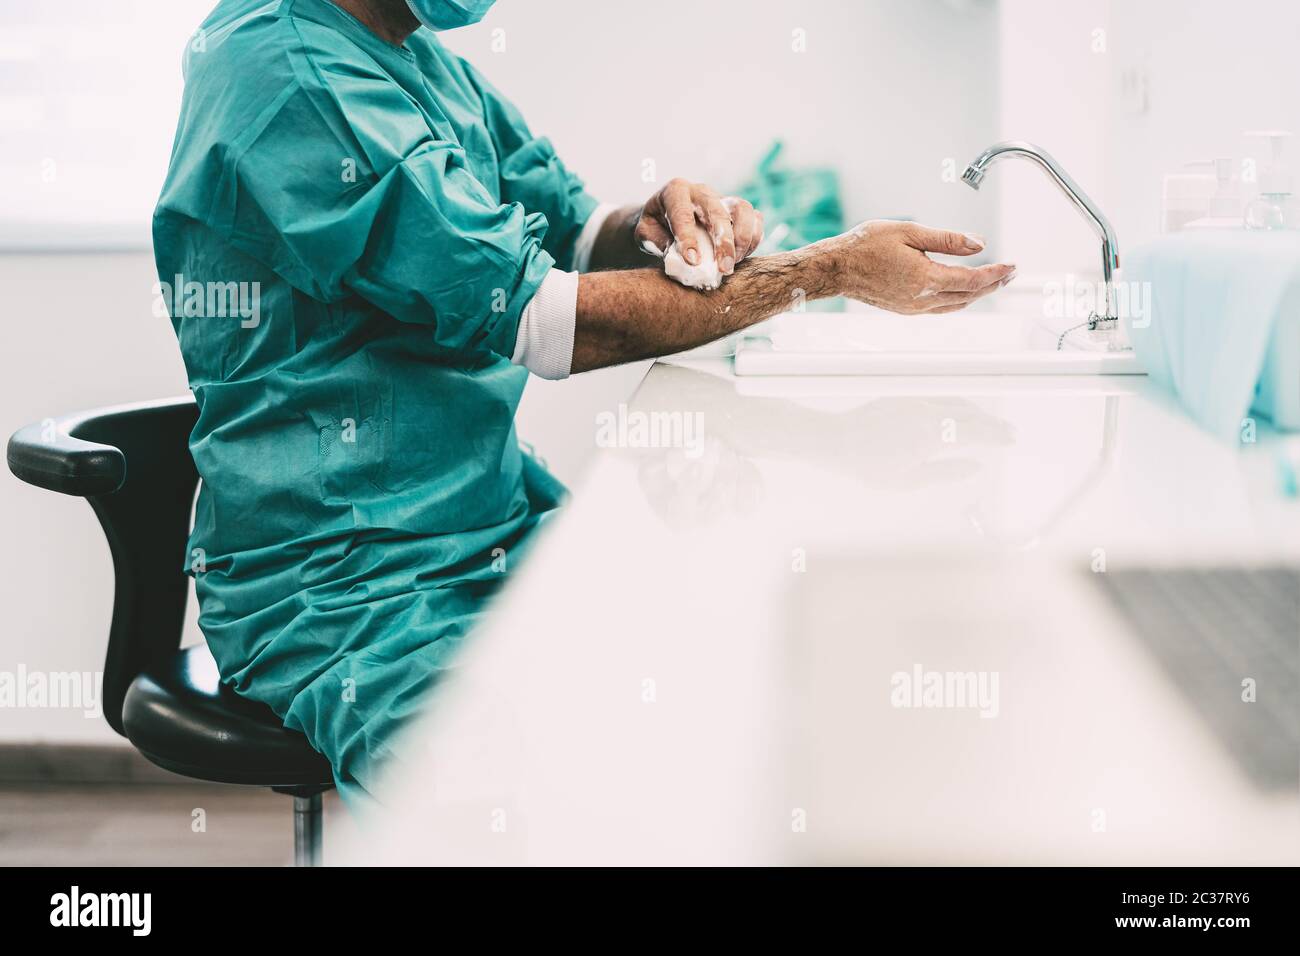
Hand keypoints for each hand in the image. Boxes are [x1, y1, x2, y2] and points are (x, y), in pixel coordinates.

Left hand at [635, 178, 763, 275]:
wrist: (665, 220)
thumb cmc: (654, 228)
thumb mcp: (645, 234)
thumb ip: (659, 243)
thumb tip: (681, 258)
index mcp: (675, 191)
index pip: (683, 212)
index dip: (688, 237)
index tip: (692, 260)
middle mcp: (701, 192)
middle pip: (718, 211)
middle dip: (724, 242)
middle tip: (724, 269)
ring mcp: (722, 199)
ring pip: (743, 210)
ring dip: (743, 240)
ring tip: (733, 264)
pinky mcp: (736, 211)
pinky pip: (754, 219)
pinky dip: (754, 239)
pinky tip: (741, 257)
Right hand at [829, 220, 1014, 313]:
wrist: (836, 269)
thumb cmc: (866, 246)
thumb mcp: (910, 232)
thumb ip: (947, 239)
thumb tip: (978, 244)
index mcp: (925, 279)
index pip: (972, 280)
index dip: (996, 273)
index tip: (1012, 265)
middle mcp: (922, 299)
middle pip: (969, 296)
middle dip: (993, 284)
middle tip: (1011, 274)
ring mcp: (913, 308)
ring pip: (956, 305)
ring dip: (978, 295)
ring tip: (994, 282)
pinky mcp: (905, 309)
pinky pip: (941, 308)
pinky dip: (959, 300)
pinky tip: (963, 291)